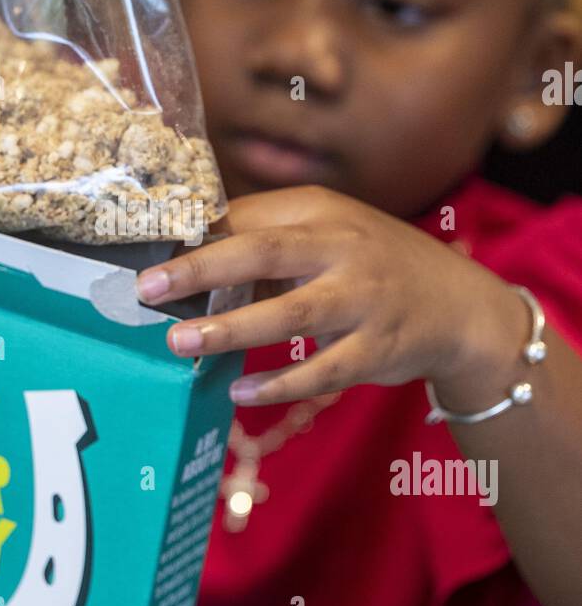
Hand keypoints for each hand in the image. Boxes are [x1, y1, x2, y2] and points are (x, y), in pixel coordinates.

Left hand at [136, 185, 527, 406]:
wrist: (460, 307)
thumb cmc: (373, 266)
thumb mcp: (328, 235)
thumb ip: (267, 240)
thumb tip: (186, 254)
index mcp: (322, 213)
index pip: (248, 217)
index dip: (195, 234)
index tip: (145, 251)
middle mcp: (344, 249)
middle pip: (264, 253)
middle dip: (202, 269)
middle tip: (149, 288)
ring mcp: (364, 300)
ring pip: (291, 314)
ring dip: (232, 328)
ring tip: (181, 343)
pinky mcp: (378, 348)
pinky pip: (322, 369)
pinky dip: (279, 382)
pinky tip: (240, 392)